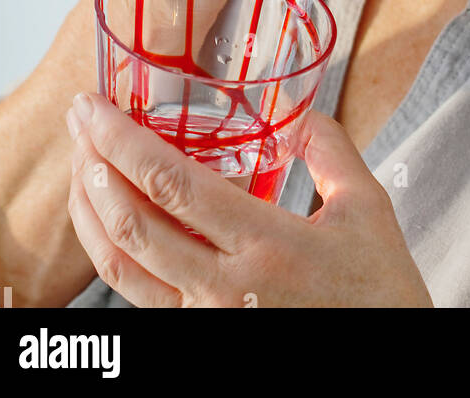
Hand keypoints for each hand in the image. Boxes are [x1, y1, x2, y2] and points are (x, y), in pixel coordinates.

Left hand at [66, 93, 433, 308]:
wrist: (391, 363)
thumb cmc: (381, 288)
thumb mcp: (367, 206)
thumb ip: (329, 149)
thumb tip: (297, 109)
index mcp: (268, 244)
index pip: (174, 186)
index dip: (123, 142)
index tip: (96, 107)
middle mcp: (225, 290)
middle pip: (134, 224)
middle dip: (93, 165)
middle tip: (79, 122)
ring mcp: (207, 323)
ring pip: (122, 270)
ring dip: (90, 213)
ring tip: (81, 167)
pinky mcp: (201, 341)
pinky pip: (140, 298)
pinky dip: (112, 253)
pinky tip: (109, 222)